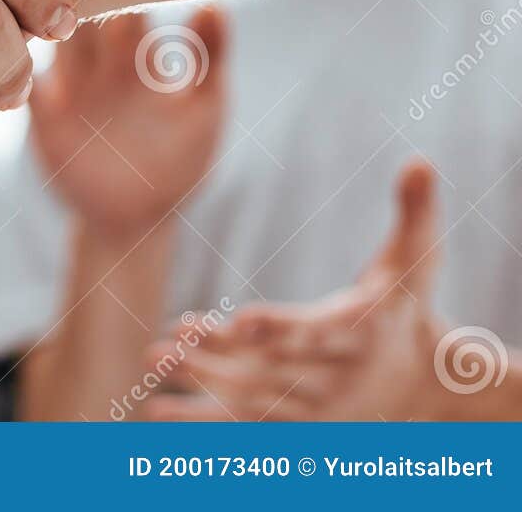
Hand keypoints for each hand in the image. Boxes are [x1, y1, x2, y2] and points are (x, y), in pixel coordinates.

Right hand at [29, 8, 226, 236]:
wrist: (137, 216)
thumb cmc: (179, 158)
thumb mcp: (204, 111)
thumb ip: (209, 60)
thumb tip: (214, 4)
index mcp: (136, 54)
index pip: (123, 2)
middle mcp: (96, 62)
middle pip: (79, 11)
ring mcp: (65, 86)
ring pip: (43, 37)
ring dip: (40, 22)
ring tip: (42, 14)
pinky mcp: (40, 116)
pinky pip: (18, 84)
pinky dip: (14, 71)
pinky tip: (20, 63)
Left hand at [146, 160, 447, 420]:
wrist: (426, 376)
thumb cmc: (409, 300)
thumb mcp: (418, 255)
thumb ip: (415, 209)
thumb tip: (420, 158)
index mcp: (364, 329)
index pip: (321, 327)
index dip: (283, 326)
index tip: (242, 321)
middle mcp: (339, 372)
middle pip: (277, 362)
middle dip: (226, 351)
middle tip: (179, 331)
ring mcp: (319, 402)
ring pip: (257, 395)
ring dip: (206, 380)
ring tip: (156, 358)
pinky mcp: (300, 421)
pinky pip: (248, 424)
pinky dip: (206, 421)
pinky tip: (157, 411)